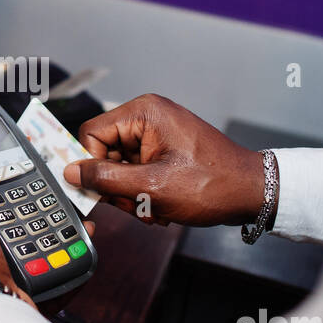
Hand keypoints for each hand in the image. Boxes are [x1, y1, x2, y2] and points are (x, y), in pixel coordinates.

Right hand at [62, 93, 263, 226]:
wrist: (252, 193)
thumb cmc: (211, 186)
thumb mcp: (151, 187)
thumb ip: (105, 178)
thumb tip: (71, 172)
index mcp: (144, 113)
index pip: (91, 134)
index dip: (91, 165)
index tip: (103, 191)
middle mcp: (148, 116)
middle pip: (104, 151)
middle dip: (116, 185)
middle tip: (136, 205)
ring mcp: (157, 133)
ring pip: (119, 166)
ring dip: (131, 194)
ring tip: (154, 209)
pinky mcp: (164, 149)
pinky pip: (137, 170)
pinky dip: (143, 192)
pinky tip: (161, 206)